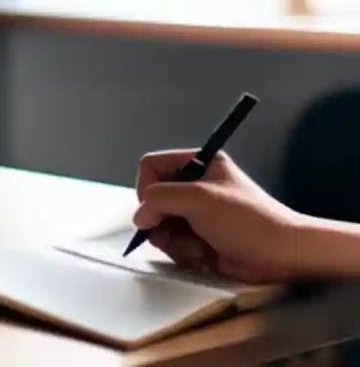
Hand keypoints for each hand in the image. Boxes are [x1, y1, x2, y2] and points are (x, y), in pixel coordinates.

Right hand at [133, 150, 307, 282]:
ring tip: (195, 245)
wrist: (281, 256)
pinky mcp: (200, 239)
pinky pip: (172, 243)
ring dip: (171, 238)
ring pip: (159, 224)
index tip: (155, 206)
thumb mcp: (198, 198)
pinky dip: (181, 251)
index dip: (147, 187)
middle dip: (159, 218)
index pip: (152, 167)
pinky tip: (203, 254)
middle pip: (152, 199)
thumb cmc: (247, 220)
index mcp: (200, 164)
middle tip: (172, 229)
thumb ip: (158, 199)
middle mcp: (196, 187)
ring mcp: (197, 215)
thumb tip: (139, 217)